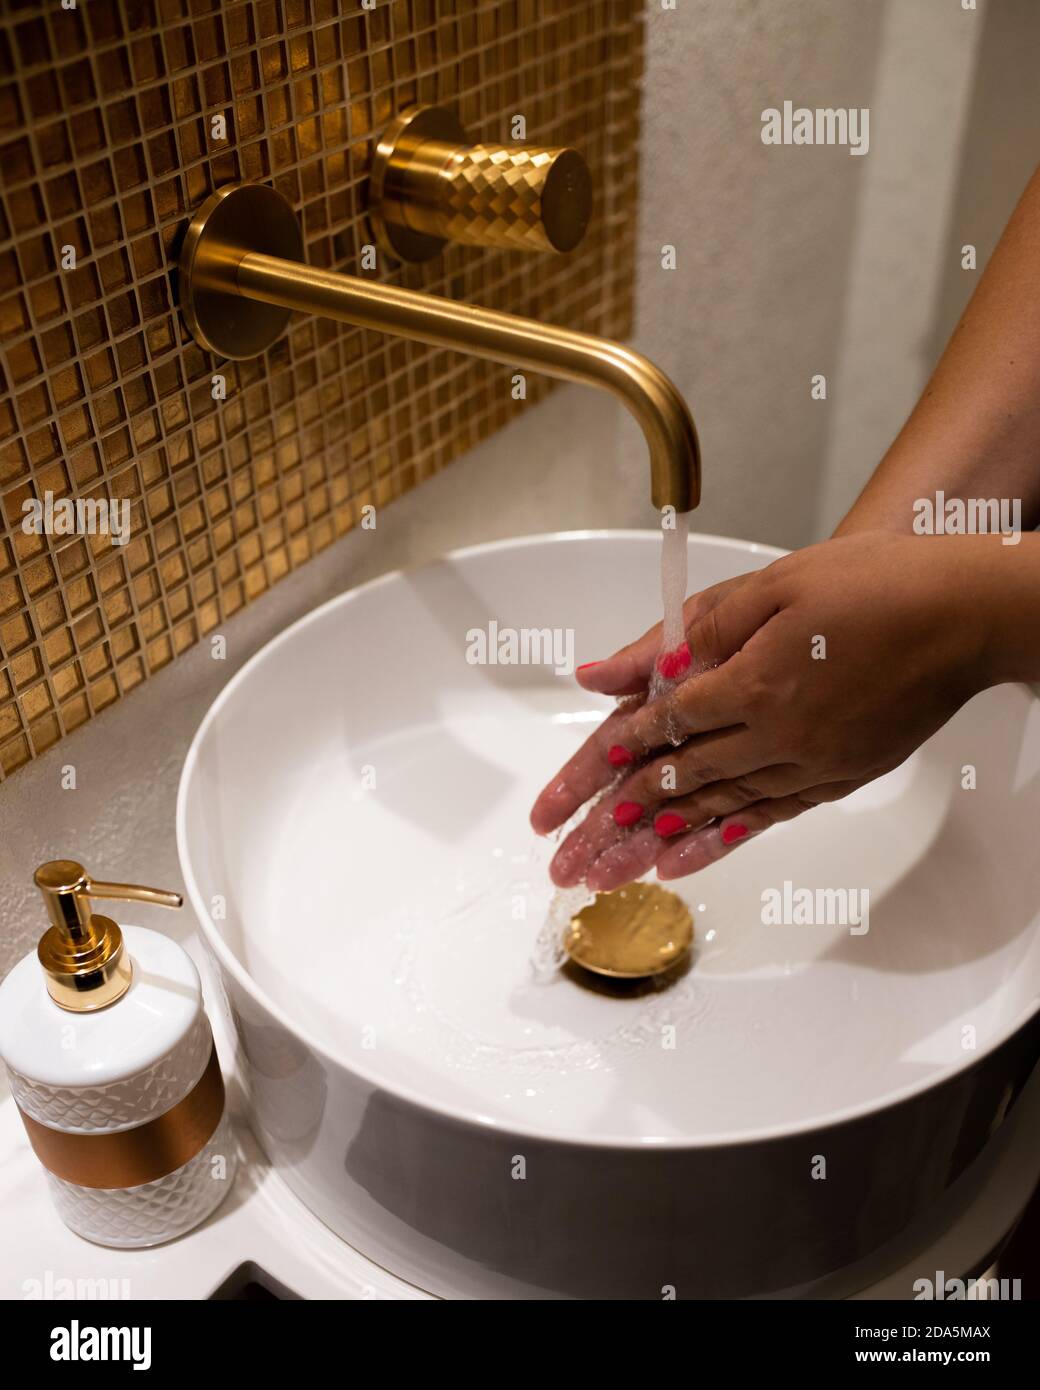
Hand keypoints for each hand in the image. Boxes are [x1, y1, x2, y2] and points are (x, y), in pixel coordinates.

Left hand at [531, 533, 997, 887]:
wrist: (965, 614)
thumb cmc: (872, 584)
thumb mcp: (769, 588)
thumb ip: (686, 634)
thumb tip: (608, 670)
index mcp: (752, 682)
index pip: (659, 727)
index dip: (609, 758)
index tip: (567, 793)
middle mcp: (775, 735)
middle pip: (674, 783)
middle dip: (611, 823)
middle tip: (564, 861)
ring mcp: (808, 764)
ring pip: (714, 810)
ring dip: (652, 846)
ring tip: (604, 879)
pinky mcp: (835, 777)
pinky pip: (764, 818)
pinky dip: (718, 842)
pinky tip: (680, 864)